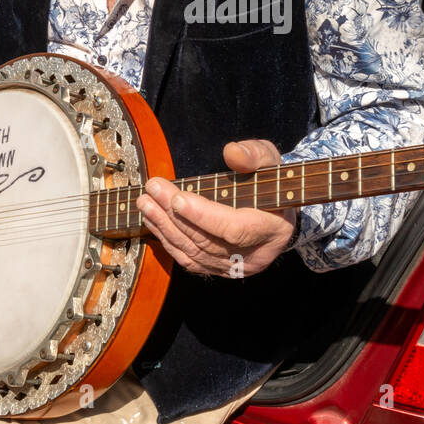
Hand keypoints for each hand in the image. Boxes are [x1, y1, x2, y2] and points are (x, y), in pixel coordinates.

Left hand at [135, 139, 296, 277]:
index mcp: (271, 229)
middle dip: (174, 215)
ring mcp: (236, 268)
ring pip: (195, 253)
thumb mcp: (270, 161)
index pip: (234, 229)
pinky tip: (153, 223)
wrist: (278, 216)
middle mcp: (254, 256)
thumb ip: (253, 155)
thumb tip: (231, 152)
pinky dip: (169, 242)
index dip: (203, 216)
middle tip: (151, 190)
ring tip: (145, 204)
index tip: (177, 198)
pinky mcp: (221, 271)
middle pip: (207, 241)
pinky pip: (191, 260)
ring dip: (165, 228)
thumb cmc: (272, 185)